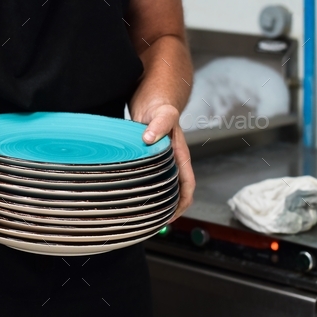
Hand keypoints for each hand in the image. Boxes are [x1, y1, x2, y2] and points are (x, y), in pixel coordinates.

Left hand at [132, 103, 194, 222]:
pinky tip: (129, 190)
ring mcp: (160, 158)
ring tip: (140, 213)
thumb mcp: (163, 112)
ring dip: (155, 199)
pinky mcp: (148, 155)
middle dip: (167, 208)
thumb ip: (159, 124)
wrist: (154, 94)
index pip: (187, 185)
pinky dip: (143, 186)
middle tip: (150, 223)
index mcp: (180, 154)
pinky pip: (148, 175)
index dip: (182, 204)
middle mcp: (172, 159)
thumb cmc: (161, 102)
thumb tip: (149, 138)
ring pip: (161, 184)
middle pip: (174, 190)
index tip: (170, 217)